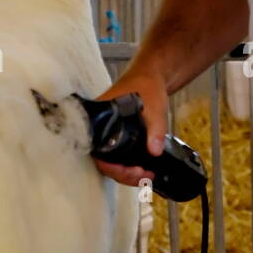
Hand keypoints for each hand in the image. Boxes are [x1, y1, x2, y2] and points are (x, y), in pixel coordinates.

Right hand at [91, 71, 169, 187]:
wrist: (151, 76)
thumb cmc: (147, 85)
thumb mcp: (155, 107)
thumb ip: (155, 129)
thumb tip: (154, 151)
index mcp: (100, 118)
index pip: (97, 152)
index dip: (112, 167)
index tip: (132, 171)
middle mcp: (100, 128)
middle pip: (103, 161)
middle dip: (123, 174)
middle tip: (143, 176)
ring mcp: (108, 132)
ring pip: (111, 161)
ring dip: (126, 173)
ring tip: (146, 176)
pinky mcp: (117, 136)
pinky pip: (118, 156)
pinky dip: (129, 166)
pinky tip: (143, 170)